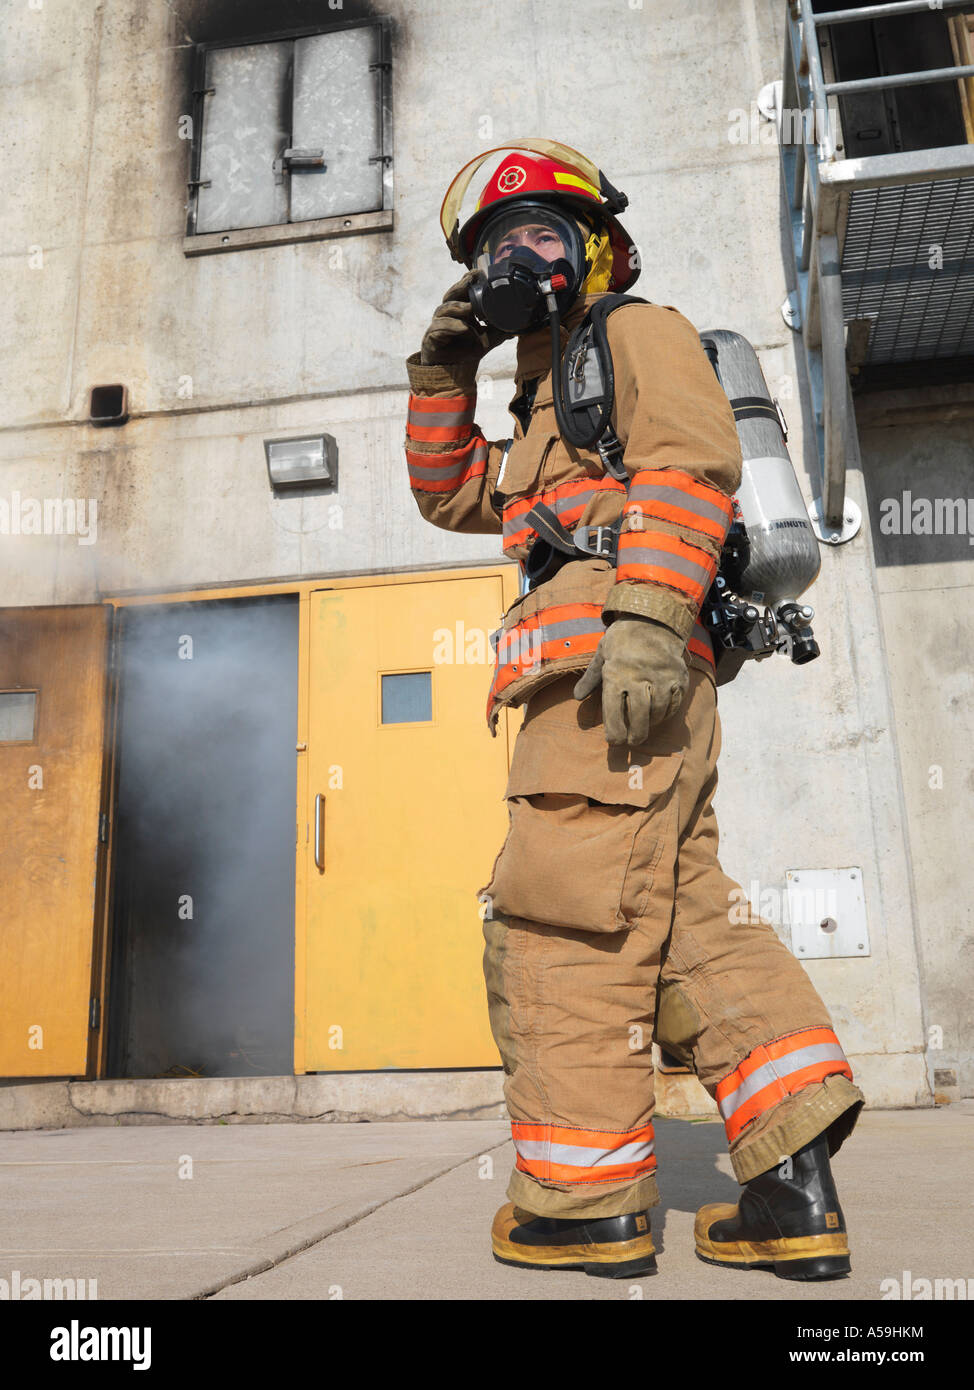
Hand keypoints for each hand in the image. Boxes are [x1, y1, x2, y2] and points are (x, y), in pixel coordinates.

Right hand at [420, 270, 512, 364]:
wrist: (452, 372)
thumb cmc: (465, 351)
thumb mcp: (486, 340)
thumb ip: (498, 332)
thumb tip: (516, 327)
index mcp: (459, 311)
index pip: (462, 291)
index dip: (467, 280)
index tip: (479, 272)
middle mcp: (447, 314)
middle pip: (450, 295)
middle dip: (460, 286)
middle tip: (471, 281)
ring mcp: (437, 325)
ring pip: (444, 310)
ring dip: (458, 307)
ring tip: (470, 308)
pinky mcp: (431, 338)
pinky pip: (439, 328)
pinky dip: (452, 327)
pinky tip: (464, 327)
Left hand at [573, 616, 688, 745]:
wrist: (654, 618)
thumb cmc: (623, 639)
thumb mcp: (602, 653)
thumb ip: (591, 677)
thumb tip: (577, 696)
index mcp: (616, 673)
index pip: (613, 710)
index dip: (614, 730)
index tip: (614, 741)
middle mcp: (639, 677)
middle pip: (639, 716)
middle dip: (635, 734)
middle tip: (632, 742)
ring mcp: (661, 678)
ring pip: (658, 712)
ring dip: (651, 723)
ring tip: (645, 727)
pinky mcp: (678, 677)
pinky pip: (674, 703)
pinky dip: (667, 712)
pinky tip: (659, 714)